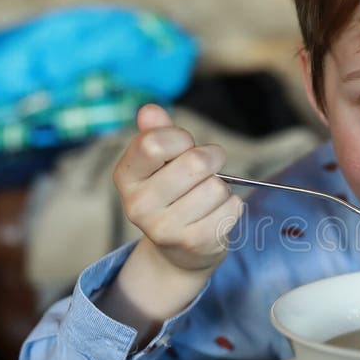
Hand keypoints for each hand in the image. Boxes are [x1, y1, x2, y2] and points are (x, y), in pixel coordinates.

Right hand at [114, 104, 243, 274]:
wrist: (178, 250)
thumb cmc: (173, 193)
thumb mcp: (160, 162)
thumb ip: (157, 132)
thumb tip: (149, 110)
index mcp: (126, 177)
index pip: (155, 142)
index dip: (181, 137)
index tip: (184, 146)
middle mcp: (138, 205)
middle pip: (196, 162)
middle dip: (212, 157)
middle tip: (209, 166)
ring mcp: (164, 228)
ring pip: (217, 186)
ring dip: (221, 187)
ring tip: (206, 198)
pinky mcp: (193, 243)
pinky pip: (232, 207)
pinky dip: (232, 206)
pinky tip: (215, 214)